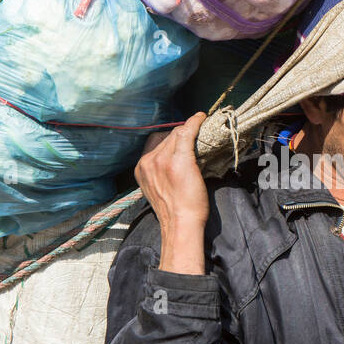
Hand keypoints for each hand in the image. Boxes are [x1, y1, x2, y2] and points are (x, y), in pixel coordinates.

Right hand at [135, 112, 209, 271]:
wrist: (181, 224)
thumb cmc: (175, 211)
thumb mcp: (158, 189)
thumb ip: (160, 172)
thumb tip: (175, 159)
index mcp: (141, 168)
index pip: (156, 142)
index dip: (171, 139)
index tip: (182, 139)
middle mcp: (148, 161)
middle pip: (166, 136)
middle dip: (181, 136)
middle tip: (195, 140)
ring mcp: (162, 159)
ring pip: (177, 134)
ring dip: (189, 133)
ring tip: (201, 134)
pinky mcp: (179, 159)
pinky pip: (186, 132)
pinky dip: (195, 123)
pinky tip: (202, 119)